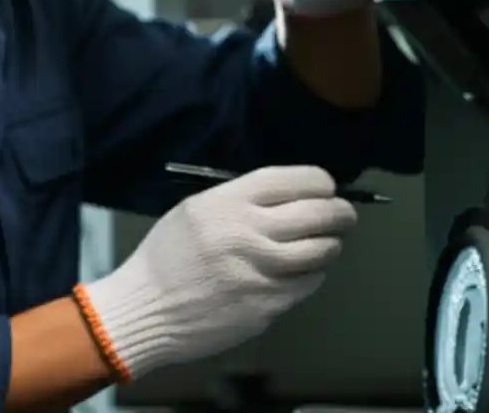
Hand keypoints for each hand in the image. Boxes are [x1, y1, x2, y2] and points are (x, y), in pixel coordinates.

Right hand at [79, 166, 356, 378]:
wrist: (146, 308)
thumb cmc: (167, 258)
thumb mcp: (194, 212)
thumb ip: (239, 202)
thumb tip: (291, 200)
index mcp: (225, 203)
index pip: (293, 180)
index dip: (320, 182)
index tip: (326, 188)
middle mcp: (246, 232)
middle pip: (318, 214)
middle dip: (339, 213)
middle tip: (342, 216)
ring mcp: (259, 271)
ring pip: (321, 251)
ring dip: (329, 246)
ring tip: (323, 245)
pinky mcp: (267, 304)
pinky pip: (307, 284)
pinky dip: (311, 275)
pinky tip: (298, 273)